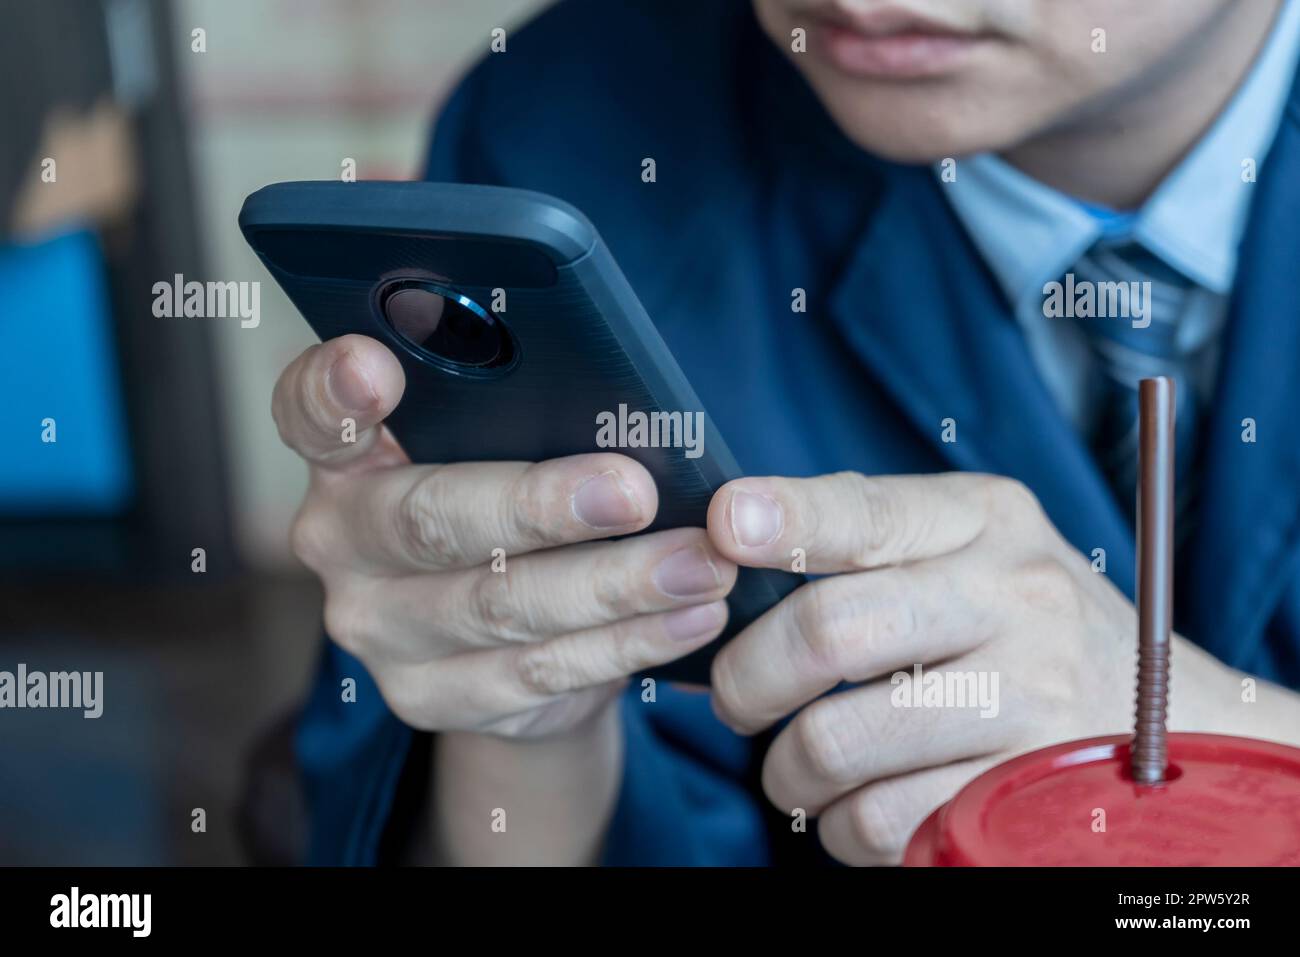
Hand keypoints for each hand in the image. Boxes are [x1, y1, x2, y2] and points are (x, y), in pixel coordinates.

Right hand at [272, 334, 736, 739]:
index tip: (371, 363)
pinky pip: (543, 672)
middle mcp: (342, 545)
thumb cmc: (503, 502)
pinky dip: (630, 642)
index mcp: (347, 459)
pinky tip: (690, 616)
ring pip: (503, 607)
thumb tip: (627, 403)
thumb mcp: (497, 450)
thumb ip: (518, 418)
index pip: (311, 414)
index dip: (333, 390)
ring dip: (615, 584)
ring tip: (700, 561)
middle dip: (540, 506)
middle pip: (432, 521)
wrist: (494, 638)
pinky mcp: (433, 698)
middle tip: (633, 491)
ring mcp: (382, 631)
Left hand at [705, 471, 1222, 864]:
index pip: (867, 511)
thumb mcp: (971, 546)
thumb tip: (727, 539)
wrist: (1165, 719)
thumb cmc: (1026, 621)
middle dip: (747, 676)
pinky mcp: (1024, 793)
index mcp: (984, 521)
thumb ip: (864, 536)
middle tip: (734, 698)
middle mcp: (1014, 598)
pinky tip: (856, 804)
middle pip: (832, 630)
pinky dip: (841, 825)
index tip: (724, 526)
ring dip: (786, 767)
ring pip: (837, 741)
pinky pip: (880, 821)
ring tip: (795, 764)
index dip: (786, 518)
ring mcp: (1028, 697)